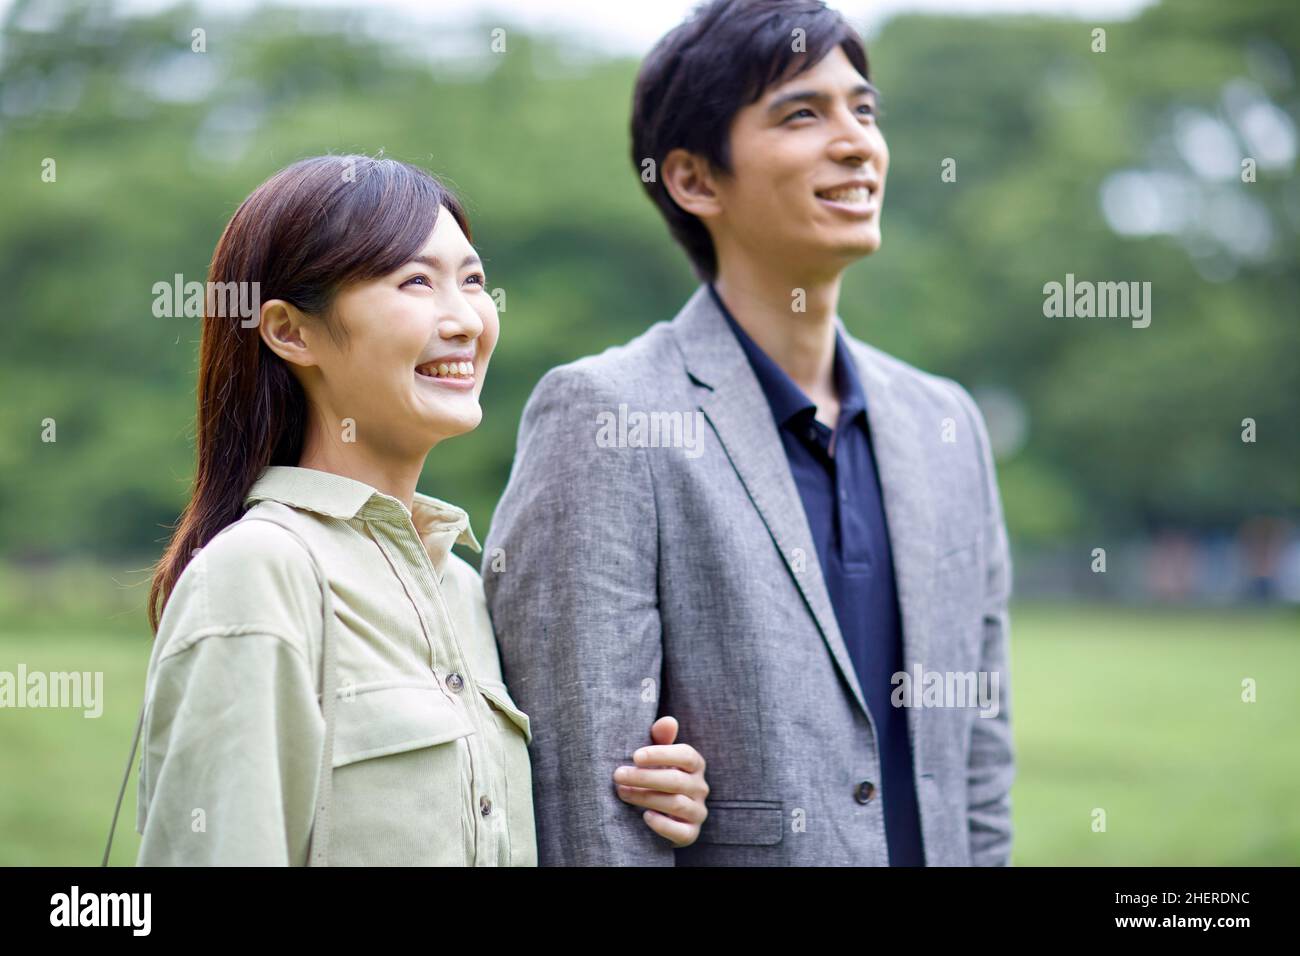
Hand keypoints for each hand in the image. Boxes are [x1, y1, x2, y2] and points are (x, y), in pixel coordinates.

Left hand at [613, 716, 708, 846]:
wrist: (664, 813)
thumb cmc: (659, 775)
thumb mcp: (659, 756)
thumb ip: (661, 738)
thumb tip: (668, 721)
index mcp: (695, 765)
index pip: (686, 755)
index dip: (661, 754)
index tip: (635, 756)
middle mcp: (700, 787)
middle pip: (676, 781)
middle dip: (644, 777)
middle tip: (618, 775)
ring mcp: (698, 811)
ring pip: (676, 804)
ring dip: (646, 798)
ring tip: (622, 792)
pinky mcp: (690, 833)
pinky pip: (681, 832)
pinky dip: (663, 824)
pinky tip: (645, 816)